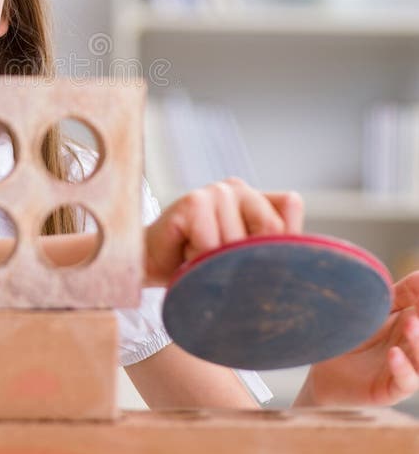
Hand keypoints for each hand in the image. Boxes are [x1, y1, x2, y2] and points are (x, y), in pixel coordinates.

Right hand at [143, 177, 303, 286]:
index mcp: (256, 196)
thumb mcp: (245, 257)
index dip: (276, 244)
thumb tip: (300, 221)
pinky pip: (210, 244)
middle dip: (246, 259)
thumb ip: (276, 241)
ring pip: (237, 242)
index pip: (289, 209)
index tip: (251, 262)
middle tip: (219, 263)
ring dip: (217, 264)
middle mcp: (237, 187)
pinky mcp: (192, 201)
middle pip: (269, 229)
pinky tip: (184, 253)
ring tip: (198, 258)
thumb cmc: (200, 262)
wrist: (152, 265)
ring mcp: (214, 191)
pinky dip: (198, 260)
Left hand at [297, 270, 418, 406]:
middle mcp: (413, 346)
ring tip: (410, 325)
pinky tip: (393, 353)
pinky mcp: (392, 389)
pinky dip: (403, 368)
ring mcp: (405, 369)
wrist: (323, 366)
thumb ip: (399, 294)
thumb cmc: (352, 335)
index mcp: (411, 323)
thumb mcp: (375, 310)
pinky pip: (405, 381)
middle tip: (417, 312)